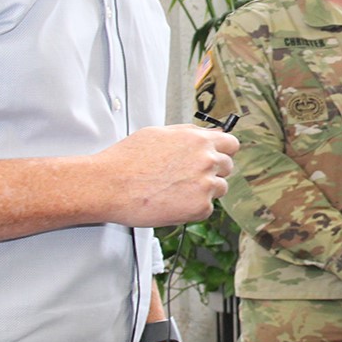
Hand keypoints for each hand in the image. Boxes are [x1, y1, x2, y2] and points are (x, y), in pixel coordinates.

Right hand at [97, 125, 237, 226]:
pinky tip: (172, 202)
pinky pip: (206, 209)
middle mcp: (207, 160)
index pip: (231, 144)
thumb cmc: (128, 160)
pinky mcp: (200, 207)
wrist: (111, 185)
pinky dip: (192, 208)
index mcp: (198, 140)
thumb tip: (207, 133)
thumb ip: (188, 133)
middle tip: (189, 177)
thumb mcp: (159, 133)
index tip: (217, 156)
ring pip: (219, 188)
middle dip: (213, 171)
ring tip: (176, 190)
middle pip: (227, 167)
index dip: (223, 151)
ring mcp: (205, 185)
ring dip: (204, 190)